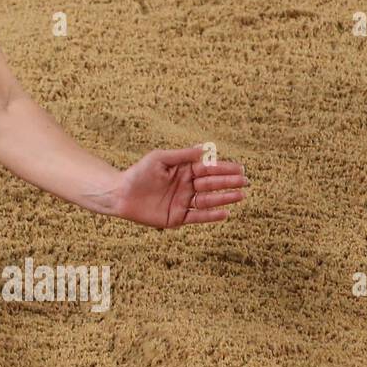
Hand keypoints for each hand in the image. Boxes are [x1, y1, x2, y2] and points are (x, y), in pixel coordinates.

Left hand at [109, 145, 248, 228]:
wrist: (120, 194)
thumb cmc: (138, 173)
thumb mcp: (159, 159)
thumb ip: (182, 155)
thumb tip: (205, 148)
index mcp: (184, 171)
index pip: (208, 169)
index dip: (224, 169)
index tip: (240, 168)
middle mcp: (187, 187)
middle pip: (211, 184)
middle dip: (228, 182)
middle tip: (245, 182)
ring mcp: (183, 202)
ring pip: (208, 200)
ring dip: (224, 198)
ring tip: (240, 196)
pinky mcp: (177, 217)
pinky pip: (197, 216)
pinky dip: (211, 215)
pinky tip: (225, 213)